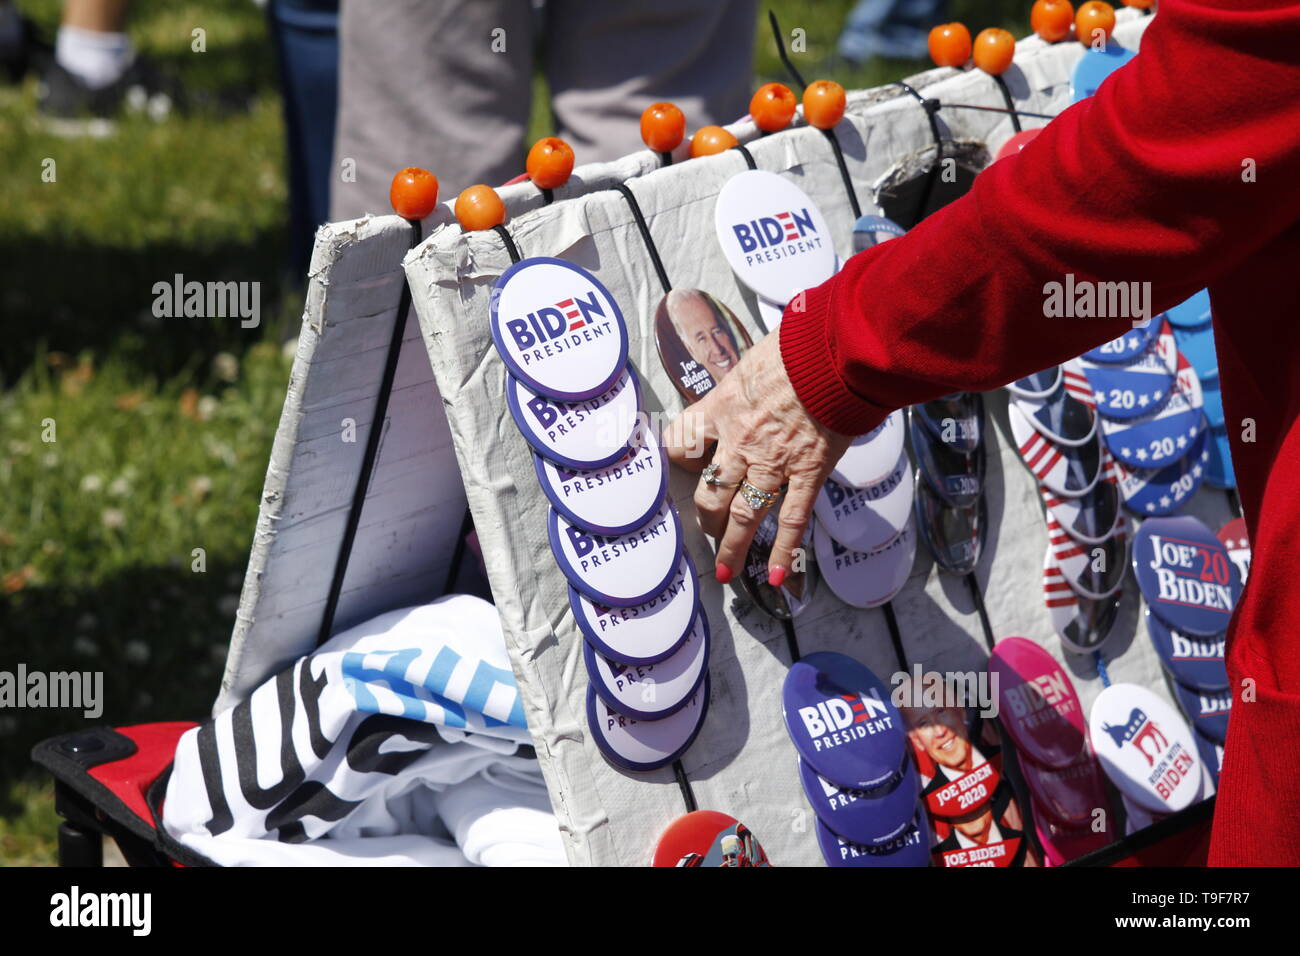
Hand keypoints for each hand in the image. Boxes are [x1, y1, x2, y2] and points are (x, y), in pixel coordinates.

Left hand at [663, 332, 853, 585]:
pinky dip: (783, 552)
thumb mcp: (754, 359)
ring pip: (743, 515)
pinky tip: (772, 576)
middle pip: (709, 491)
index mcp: (721, 408)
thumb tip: (746, 384)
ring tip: (726, 573)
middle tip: (707, 528)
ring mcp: (774, 461)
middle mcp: (740, 442)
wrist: (837, 352)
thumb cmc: (799, 345)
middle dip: (706, 515)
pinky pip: (792, 519)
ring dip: (732, 547)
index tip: (684, 466)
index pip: (681, 443)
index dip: (679, 458)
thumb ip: (743, 383)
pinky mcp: (809, 472)